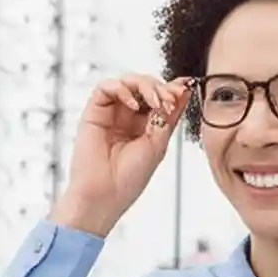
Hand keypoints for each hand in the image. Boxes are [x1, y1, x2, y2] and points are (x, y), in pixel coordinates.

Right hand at [50, 74, 190, 236]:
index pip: (159, 97)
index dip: (171, 90)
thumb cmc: (129, 178)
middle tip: (170, 99)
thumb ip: (169, 116)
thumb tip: (183, 90)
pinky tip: (132, 104)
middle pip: (145, 86)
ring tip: (155, 101)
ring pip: (128, 82)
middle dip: (161, 88)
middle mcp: (127, 117)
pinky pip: (106, 87)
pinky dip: (122, 89)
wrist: (105, 194)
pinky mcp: (94, 111)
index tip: (183, 91)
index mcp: (144, 126)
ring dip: (145, 86)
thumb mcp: (159, 143)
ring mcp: (110, 113)